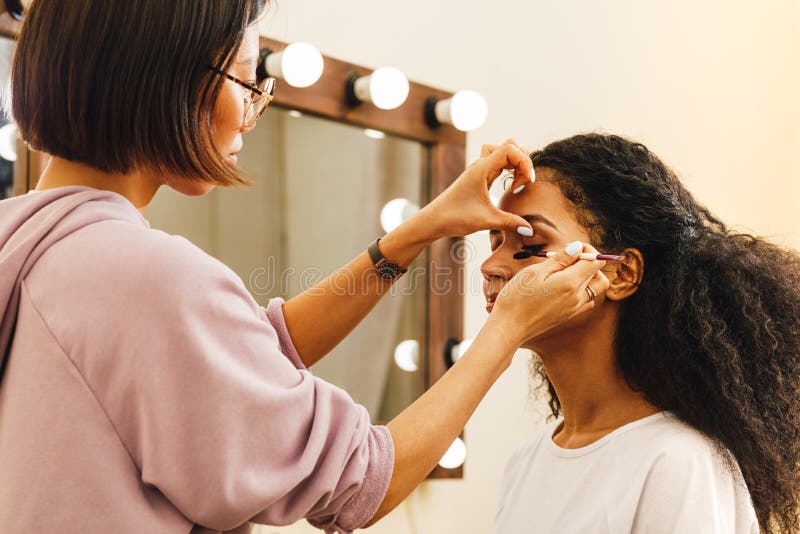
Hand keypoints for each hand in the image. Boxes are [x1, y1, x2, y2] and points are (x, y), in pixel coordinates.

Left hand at [413, 139, 535, 239]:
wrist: (433, 220)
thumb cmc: (454, 217)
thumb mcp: (485, 221)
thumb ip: (510, 223)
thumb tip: (531, 230)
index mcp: (481, 168)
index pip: (511, 148)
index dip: (524, 162)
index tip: (523, 185)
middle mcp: (481, 165)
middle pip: (510, 146)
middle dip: (522, 162)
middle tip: (520, 185)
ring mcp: (479, 170)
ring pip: (503, 152)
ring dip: (515, 163)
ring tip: (515, 184)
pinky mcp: (479, 177)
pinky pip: (498, 163)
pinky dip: (508, 169)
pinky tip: (507, 186)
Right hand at [490, 242, 610, 345]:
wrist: (509, 327)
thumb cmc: (517, 298)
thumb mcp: (535, 272)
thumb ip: (560, 259)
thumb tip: (577, 248)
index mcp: (570, 283)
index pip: (596, 262)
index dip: (588, 250)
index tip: (571, 248)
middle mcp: (578, 297)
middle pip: (598, 274)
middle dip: (588, 261)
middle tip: (567, 258)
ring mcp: (575, 309)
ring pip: (596, 288)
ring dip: (587, 276)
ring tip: (565, 272)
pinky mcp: (569, 316)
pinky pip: (586, 300)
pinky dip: (582, 290)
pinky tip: (563, 286)